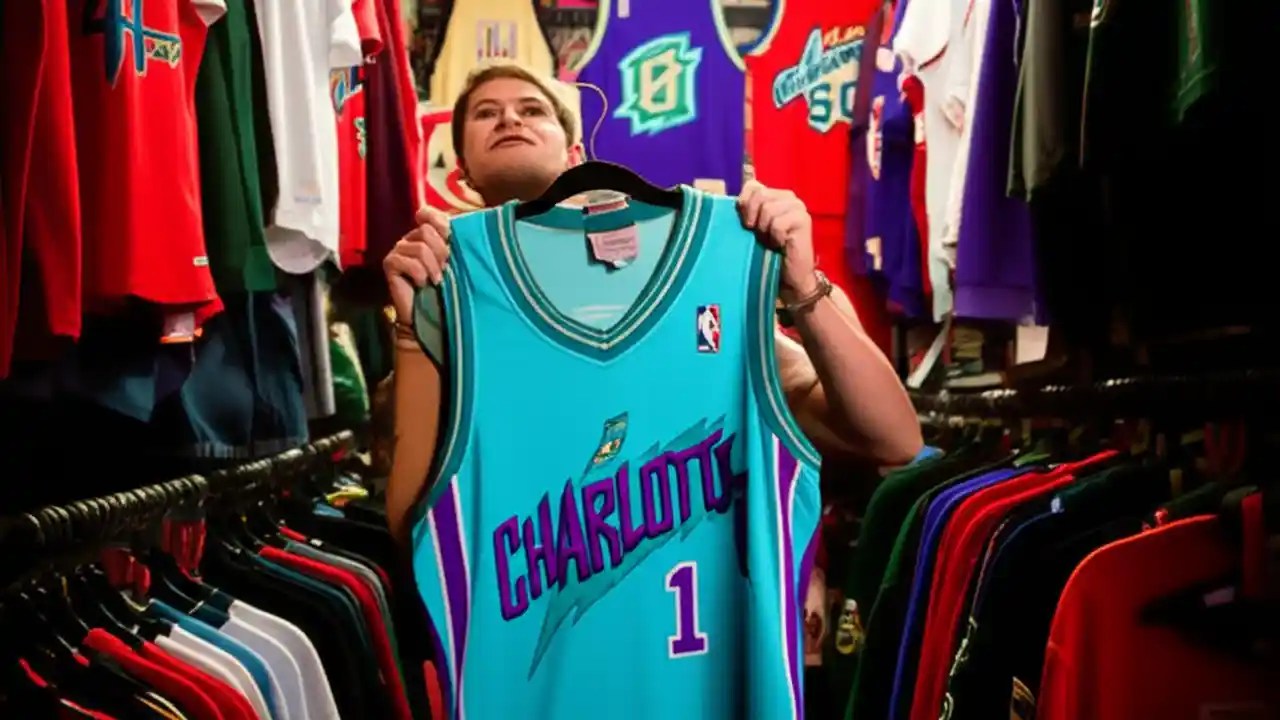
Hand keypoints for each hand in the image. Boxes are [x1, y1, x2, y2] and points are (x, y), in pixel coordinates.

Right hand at [383, 206, 451, 322]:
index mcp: (427, 235)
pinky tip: (422, 284)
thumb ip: (454, 243)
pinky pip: (408, 261)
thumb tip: (453, 223)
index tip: (450, 241)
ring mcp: (399, 250)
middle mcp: (411, 239)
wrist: (429, 315)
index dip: (440, 223)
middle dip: (440, 252)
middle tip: (444, 269)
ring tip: (436, 280)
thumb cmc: (445, 288)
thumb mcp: (455, 263)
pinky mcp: (390, 263)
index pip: (428, 214)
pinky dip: (419, 274)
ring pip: (419, 247)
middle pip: (426, 230)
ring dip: (432, 267)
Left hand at [736, 180, 818, 298]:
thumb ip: (745, 211)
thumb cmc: (766, 253)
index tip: (746, 225)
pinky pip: (777, 224)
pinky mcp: (804, 220)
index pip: (753, 186)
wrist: (787, 278)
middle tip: (760, 236)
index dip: (744, 204)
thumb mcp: (752, 229)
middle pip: (760, 195)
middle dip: (754, 218)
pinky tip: (781, 245)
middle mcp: (788, 197)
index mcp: (774, 195)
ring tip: (772, 241)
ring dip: (765, 231)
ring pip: (768, 209)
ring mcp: (798, 207)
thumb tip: (726, 201)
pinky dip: (774, 238)